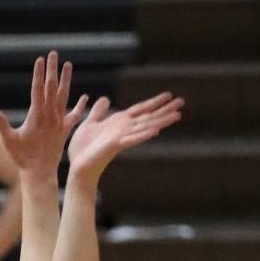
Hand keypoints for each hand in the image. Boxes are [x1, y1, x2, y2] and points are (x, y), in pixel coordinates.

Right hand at [0, 52, 87, 174]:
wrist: (40, 174)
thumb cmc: (22, 158)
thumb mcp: (9, 141)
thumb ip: (1, 125)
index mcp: (37, 116)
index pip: (38, 89)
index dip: (39, 74)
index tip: (40, 59)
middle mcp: (50, 116)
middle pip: (52, 88)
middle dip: (52, 70)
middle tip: (54, 54)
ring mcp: (59, 122)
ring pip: (64, 96)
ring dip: (66, 80)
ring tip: (68, 65)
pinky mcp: (64, 130)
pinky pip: (74, 115)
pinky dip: (80, 106)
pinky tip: (86, 97)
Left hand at [67, 92, 183, 186]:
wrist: (78, 165)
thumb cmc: (83, 148)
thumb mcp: (89, 124)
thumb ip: (98, 112)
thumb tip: (105, 99)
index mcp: (119, 122)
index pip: (140, 109)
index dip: (154, 102)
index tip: (168, 95)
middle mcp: (124, 129)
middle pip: (148, 117)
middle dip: (165, 109)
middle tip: (182, 101)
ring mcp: (122, 137)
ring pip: (145, 126)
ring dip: (161, 120)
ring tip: (177, 115)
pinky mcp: (115, 145)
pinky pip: (131, 139)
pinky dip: (143, 135)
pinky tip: (156, 131)